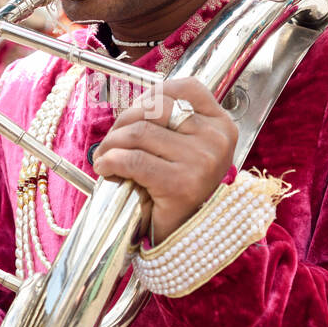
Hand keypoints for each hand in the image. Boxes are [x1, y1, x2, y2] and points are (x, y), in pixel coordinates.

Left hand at [91, 78, 237, 244]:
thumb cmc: (179, 190)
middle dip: (122, 123)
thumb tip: (132, 106)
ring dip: (111, 144)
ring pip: (140, 132)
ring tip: (106, 158)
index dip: (148, 98)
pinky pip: (133, 159)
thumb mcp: (184, 148)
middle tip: (110, 143)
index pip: (181, 88)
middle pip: (155, 107)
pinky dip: (110, 162)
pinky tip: (106, 170)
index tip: (133, 119)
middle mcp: (217, 139)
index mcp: (221, 124)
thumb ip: (170, 122)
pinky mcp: (182, 184)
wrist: (185, 238)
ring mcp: (203, 161)